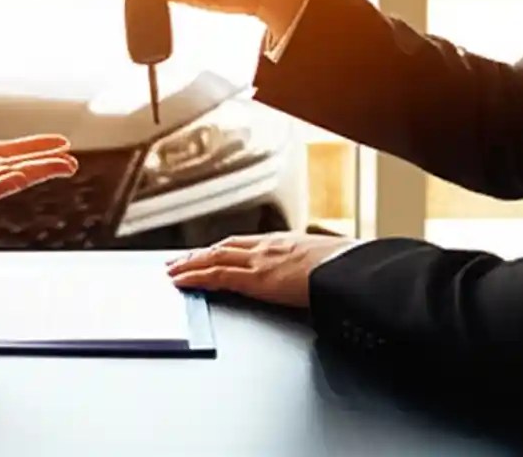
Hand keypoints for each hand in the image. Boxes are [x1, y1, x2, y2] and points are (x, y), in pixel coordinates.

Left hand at [166, 232, 355, 307]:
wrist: (351, 269)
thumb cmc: (348, 266)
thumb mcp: (332, 262)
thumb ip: (318, 267)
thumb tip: (326, 274)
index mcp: (286, 242)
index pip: (246, 242)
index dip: (224, 247)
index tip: (211, 251)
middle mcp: (268, 246)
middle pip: (224, 247)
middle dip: (200, 254)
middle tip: (179, 260)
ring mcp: (259, 260)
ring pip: (214, 258)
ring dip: (189, 263)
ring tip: (171, 270)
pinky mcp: (255, 278)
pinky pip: (217, 276)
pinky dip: (195, 277)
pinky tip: (180, 281)